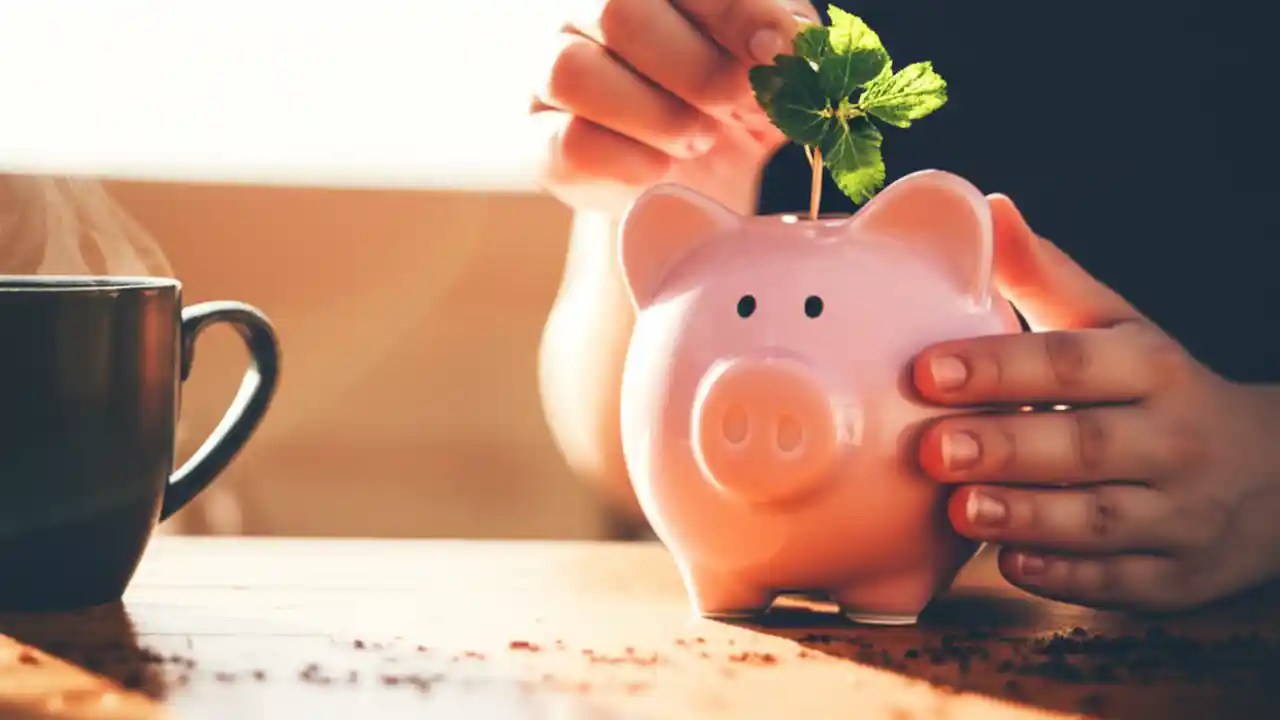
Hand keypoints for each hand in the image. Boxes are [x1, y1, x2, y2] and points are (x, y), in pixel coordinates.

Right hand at [529, 0, 819, 215]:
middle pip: (618, 10)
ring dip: (655, 115)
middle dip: (697, 69)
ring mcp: (548, 68)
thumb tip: (783, 45)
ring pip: (573, 72)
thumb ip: (781, 41)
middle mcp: (585, 7)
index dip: (733, 12)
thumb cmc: (730, 103)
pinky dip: (627, 162)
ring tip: (698, 140)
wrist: (692, 180)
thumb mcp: (770, 64)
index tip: (774, 54)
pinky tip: (662, 168)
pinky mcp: (537, 136)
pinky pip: (567, 142)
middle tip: (738, 109)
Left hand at [912, 195, 1279, 611]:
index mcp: (1152, 368)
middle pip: (1085, 444)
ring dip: (1027, 515)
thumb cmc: (1159, 391)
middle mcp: (1173, 439)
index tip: (926, 369)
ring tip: (958, 508)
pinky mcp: (1176, 577)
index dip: (999, 367)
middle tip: (931, 449)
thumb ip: (1047, 278)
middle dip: (1007, 447)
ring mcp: (1180, 515)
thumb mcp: (1119, 328)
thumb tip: (984, 207)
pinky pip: (1119, 582)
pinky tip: (1012, 561)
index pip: (1072, 362)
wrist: (1277, 475)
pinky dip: (1067, 575)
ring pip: (1100, 519)